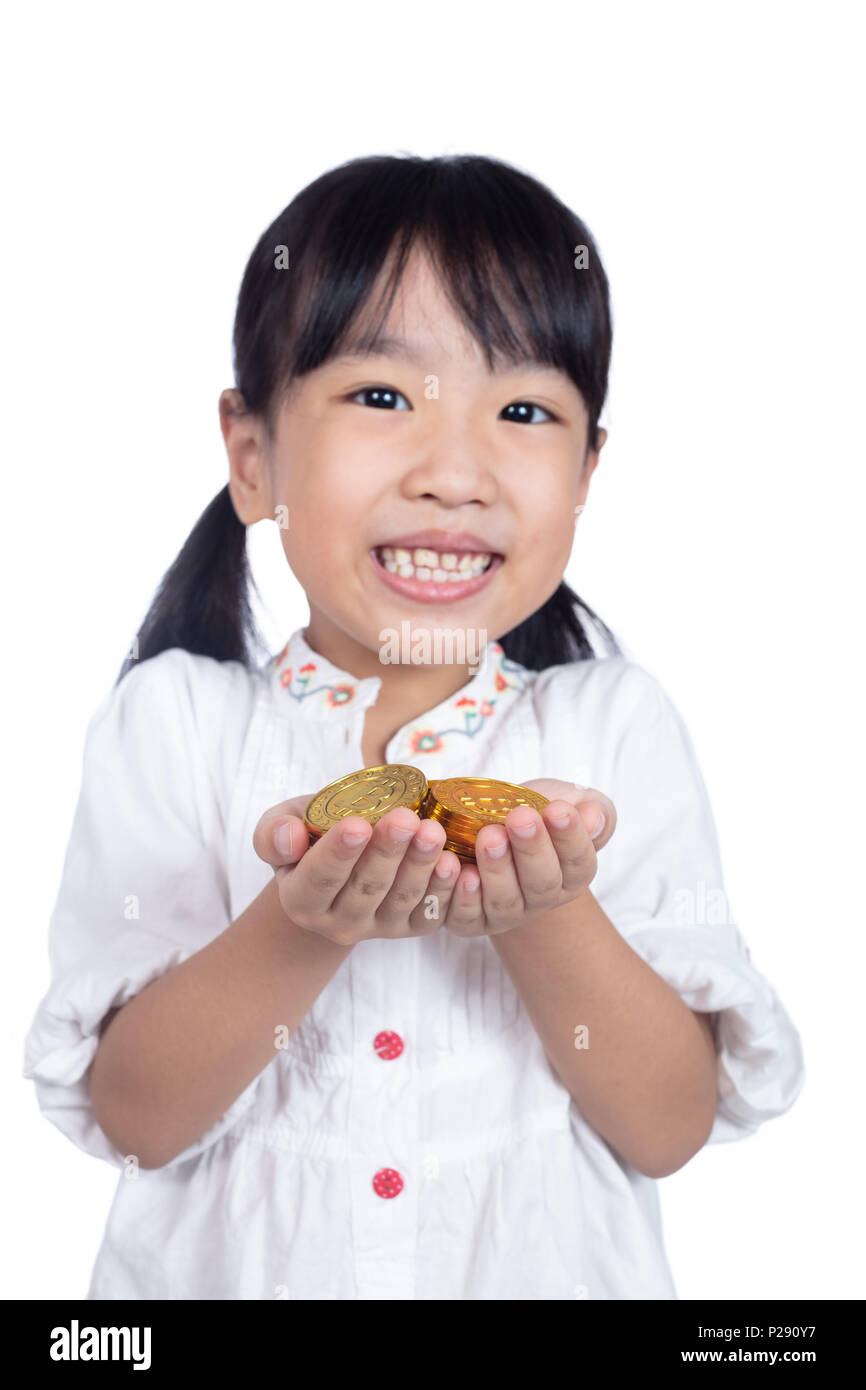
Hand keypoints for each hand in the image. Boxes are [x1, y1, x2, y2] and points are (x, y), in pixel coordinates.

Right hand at [252, 795, 463, 944]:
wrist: (341, 863)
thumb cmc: (310, 836)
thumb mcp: (281, 826)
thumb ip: (274, 833)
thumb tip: (288, 836)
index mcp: (302, 900)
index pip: (319, 879)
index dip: (338, 853)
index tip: (357, 824)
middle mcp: (338, 923)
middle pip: (366, 889)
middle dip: (388, 852)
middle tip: (405, 818)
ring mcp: (378, 928)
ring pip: (401, 900)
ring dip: (420, 865)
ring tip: (433, 830)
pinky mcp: (410, 927)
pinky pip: (430, 914)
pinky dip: (445, 890)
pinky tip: (454, 862)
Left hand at [437, 779, 615, 938]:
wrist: (491, 828)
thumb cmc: (535, 812)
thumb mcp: (567, 801)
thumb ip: (590, 808)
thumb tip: (593, 818)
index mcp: (572, 874)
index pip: (578, 861)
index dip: (570, 837)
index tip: (558, 809)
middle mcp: (542, 900)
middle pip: (542, 884)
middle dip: (532, 850)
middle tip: (520, 818)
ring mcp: (507, 913)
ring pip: (504, 901)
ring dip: (496, 869)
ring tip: (489, 837)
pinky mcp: (471, 920)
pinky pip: (466, 916)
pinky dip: (461, 896)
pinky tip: (457, 867)